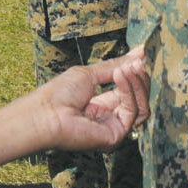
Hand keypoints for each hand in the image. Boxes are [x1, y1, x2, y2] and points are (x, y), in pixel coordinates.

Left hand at [33, 47, 149, 151]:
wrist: (46, 113)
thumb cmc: (59, 93)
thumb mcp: (90, 73)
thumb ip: (116, 65)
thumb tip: (140, 52)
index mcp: (101, 105)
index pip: (128, 90)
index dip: (134, 73)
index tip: (142, 55)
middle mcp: (109, 118)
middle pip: (138, 99)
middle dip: (139, 78)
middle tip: (139, 61)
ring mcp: (113, 128)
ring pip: (141, 106)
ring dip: (138, 83)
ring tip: (131, 67)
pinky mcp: (116, 135)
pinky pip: (133, 111)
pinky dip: (129, 90)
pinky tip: (120, 75)